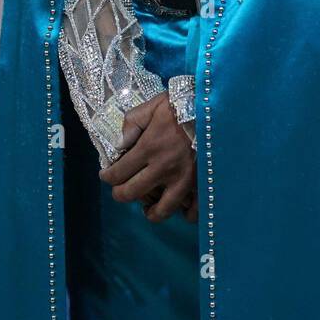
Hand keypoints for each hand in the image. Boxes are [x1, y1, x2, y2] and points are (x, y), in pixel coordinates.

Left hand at [99, 92, 196, 222]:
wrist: (213, 108)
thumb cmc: (181, 105)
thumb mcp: (152, 106)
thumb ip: (131, 123)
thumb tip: (120, 144)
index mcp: (148, 148)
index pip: (118, 173)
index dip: (107, 177)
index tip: (106, 175)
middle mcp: (163, 168)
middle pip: (132, 194)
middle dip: (120, 194)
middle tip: (120, 190)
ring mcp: (183, 180)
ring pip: (161, 210)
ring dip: (150, 211)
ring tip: (148, 207)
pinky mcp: (201, 185)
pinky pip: (192, 212)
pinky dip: (184, 214)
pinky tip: (179, 207)